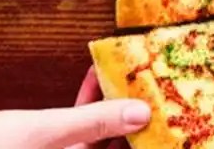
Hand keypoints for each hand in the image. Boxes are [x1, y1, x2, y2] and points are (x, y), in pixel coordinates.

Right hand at [0, 67, 149, 148]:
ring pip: (100, 137)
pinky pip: (80, 133)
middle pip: (118, 143)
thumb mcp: (44, 131)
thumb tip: (141, 112)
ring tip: (127, 71)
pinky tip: (93, 80)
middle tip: (153, 79)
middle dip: (134, 114)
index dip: (151, 132)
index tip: (169, 104)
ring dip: (113, 106)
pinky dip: (89, 109)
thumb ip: (93, 122)